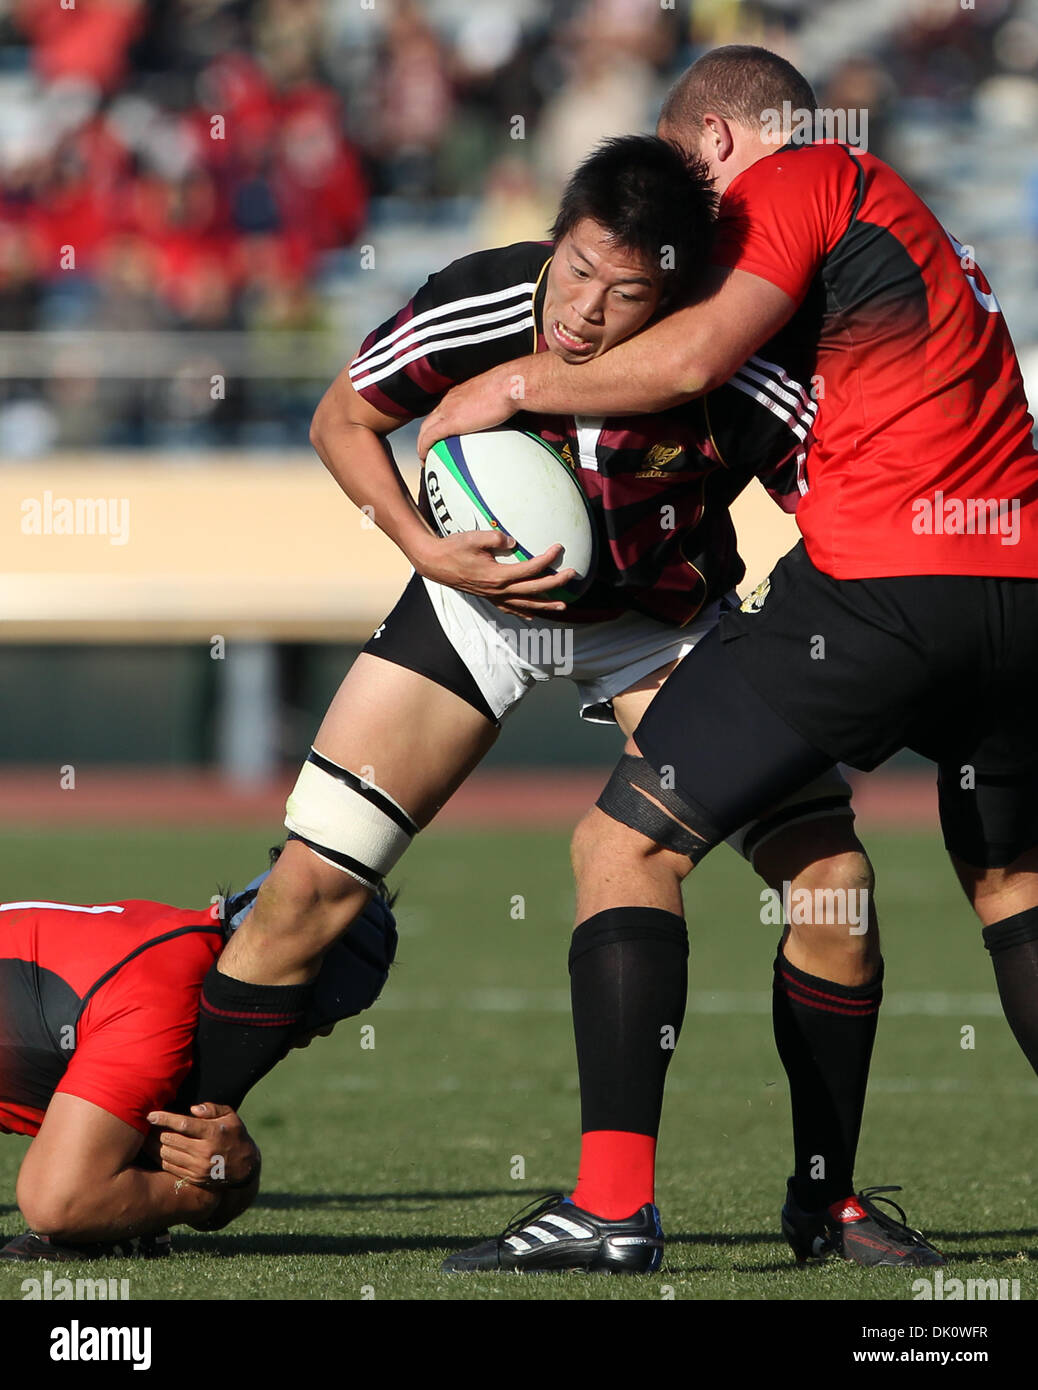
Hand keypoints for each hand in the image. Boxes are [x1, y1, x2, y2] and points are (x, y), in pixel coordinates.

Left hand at [146, 1103, 259, 1188]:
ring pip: (167, 1154)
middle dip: (156, 1131)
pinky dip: (160, 1158)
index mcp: (213, 1133)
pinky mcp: (193, 1177)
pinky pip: (170, 1167)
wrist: (244, 1167)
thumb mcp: (230, 1117)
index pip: (183, 1124)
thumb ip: (212, 1109)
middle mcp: (204, 1151)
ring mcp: (198, 1167)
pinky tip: (155, 1150)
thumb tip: (192, 1109)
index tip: (150, 1115)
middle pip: (171, 1139)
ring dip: (154, 1145)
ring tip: (147, 1137)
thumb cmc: (235, 1135)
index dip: (164, 1119)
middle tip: (147, 1125)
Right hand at [413, 529, 575, 618]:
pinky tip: (533, 615)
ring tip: (564, 607)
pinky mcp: (489, 597)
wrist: (434, 562)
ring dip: (546, 606)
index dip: (547, 559)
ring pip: (525, 604)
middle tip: (572, 574)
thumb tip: (513, 541)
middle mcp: (498, 590)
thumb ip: (495, 538)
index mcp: (497, 575)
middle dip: (556, 583)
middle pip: (534, 589)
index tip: (559, 547)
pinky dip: (524, 612)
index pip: (530, 569)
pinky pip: (511, 608)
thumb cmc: (454, 548)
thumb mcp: (474, 537)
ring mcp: (494, 596)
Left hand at [417, 367, 518, 459]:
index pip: (442, 409)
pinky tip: (423, 458)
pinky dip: (423, 448)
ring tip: (423, 456)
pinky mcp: (450, 421)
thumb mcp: (496, 397)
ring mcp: (448, 410)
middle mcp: (450, 400)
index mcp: (459, 394)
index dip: (437, 422)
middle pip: (430, 419)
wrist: (509, 385)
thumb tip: (503, 417)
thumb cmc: (509, 388)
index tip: (439, 434)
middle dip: (424, 434)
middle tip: (426, 448)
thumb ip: (493, 407)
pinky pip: (429, 438)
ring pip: (425, 429)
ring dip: (421, 443)